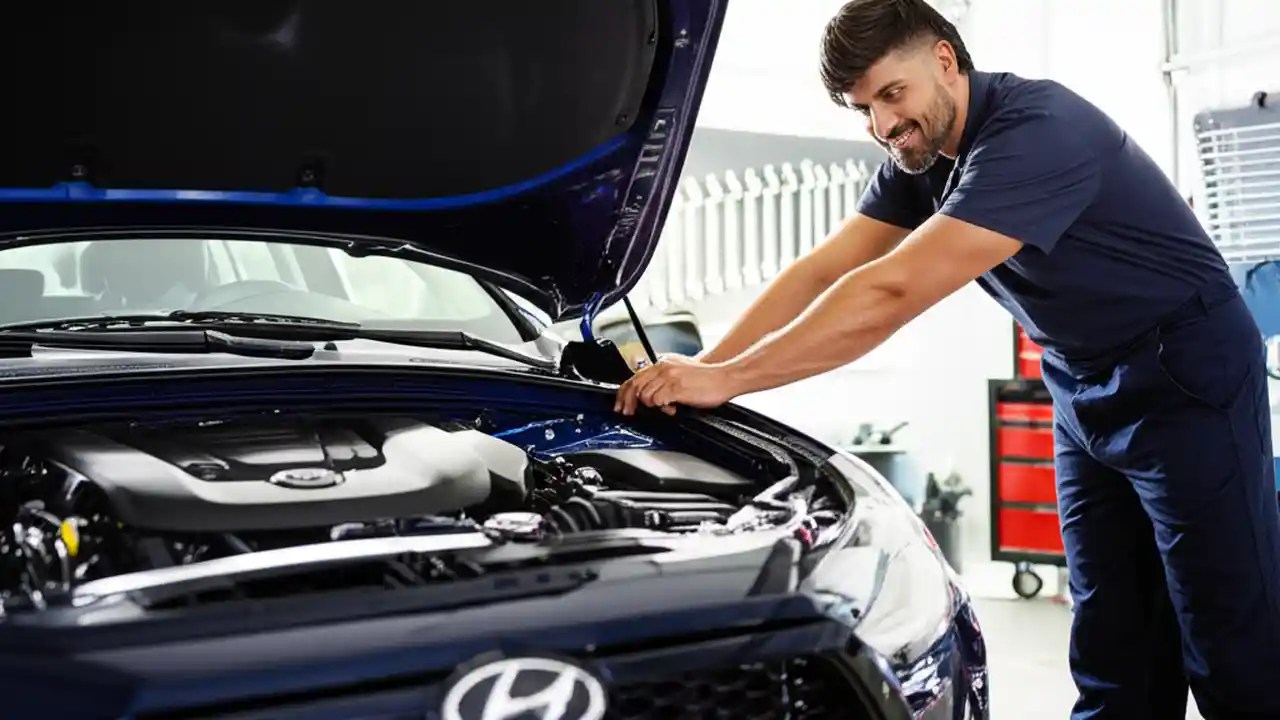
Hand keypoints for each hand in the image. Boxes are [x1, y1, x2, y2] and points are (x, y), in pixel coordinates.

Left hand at [614, 355, 738, 415]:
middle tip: (629, 412)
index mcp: (663, 362)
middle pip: (635, 385)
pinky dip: (662, 408)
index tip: (621, 404)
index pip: (635, 376)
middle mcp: (664, 367)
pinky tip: (673, 408)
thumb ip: (664, 377)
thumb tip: (648, 391)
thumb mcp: (680, 371)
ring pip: (645, 395)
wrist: (724, 378)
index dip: (624, 392)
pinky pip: (658, 401)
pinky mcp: (676, 388)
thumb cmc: (706, 378)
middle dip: (629, 402)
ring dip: (652, 405)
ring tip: (666, 407)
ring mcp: (669, 377)